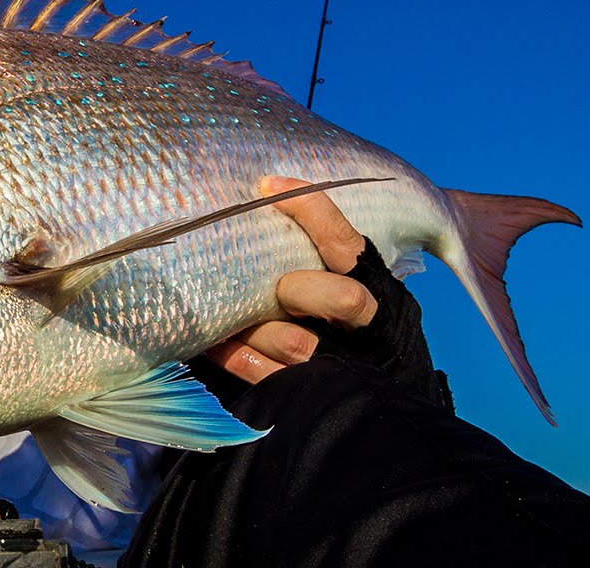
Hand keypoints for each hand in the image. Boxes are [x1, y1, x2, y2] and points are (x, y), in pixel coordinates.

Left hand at [205, 175, 379, 383]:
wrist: (374, 402)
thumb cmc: (349, 321)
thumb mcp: (352, 279)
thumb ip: (321, 251)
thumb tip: (264, 199)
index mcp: (374, 285)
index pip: (346, 242)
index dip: (313, 210)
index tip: (270, 186)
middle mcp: (361, 326)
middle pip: (342, 298)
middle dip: (300, 289)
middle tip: (276, 288)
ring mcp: (335, 365)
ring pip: (294, 343)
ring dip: (254, 326)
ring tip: (224, 311)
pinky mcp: (308, 394)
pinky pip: (267, 377)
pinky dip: (237, 357)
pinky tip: (215, 343)